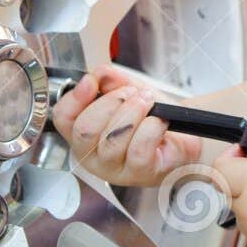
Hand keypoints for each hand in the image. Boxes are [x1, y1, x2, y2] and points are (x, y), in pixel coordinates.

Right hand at [50, 67, 201, 186]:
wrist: (184, 137)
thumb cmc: (150, 120)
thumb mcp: (128, 93)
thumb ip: (110, 81)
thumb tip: (99, 73)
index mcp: (83, 136)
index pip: (63, 118)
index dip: (75, 98)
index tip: (92, 81)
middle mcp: (93, 156)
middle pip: (85, 130)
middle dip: (111, 102)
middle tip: (132, 92)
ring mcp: (115, 169)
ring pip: (112, 139)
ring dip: (133, 111)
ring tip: (147, 101)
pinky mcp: (140, 173)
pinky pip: (138, 148)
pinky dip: (151, 127)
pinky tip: (159, 121)